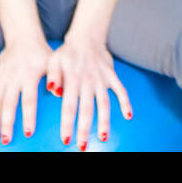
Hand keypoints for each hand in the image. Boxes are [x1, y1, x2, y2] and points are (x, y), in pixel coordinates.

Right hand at [0, 36, 53, 145]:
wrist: (24, 36)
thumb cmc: (42, 53)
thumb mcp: (54, 63)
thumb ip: (57, 78)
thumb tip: (59, 94)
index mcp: (30, 75)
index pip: (29, 100)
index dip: (28, 117)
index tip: (28, 133)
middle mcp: (14, 76)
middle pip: (9, 103)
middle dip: (7, 123)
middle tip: (6, 140)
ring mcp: (1, 76)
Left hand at [49, 32, 133, 150]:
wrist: (87, 37)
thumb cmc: (67, 53)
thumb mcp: (53, 60)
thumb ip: (52, 76)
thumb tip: (53, 92)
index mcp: (72, 79)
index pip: (69, 106)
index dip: (68, 123)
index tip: (66, 139)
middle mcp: (88, 81)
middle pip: (87, 109)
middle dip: (85, 129)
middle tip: (82, 145)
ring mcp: (102, 79)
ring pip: (104, 103)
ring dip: (105, 121)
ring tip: (104, 137)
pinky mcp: (112, 76)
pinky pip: (121, 90)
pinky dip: (126, 102)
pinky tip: (128, 116)